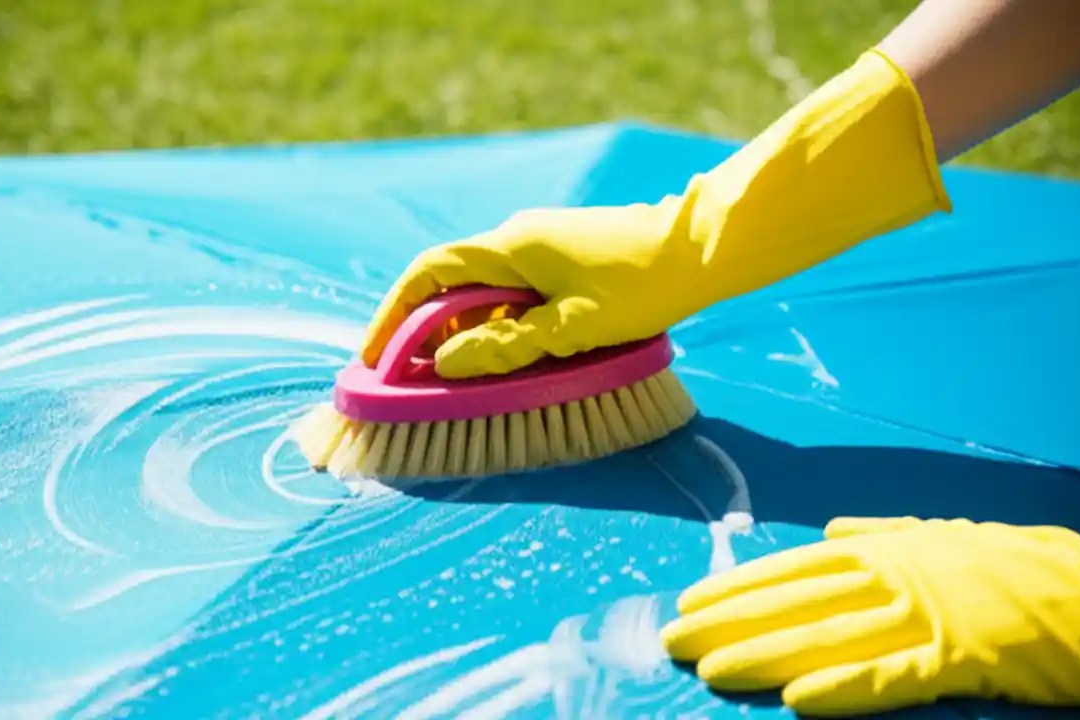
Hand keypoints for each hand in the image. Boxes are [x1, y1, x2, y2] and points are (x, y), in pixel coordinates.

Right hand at [360, 197, 716, 378]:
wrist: (704, 246)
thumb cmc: (643, 285)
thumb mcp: (572, 327)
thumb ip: (507, 346)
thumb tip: (447, 365)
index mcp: (511, 248)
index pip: (428, 275)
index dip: (394, 316)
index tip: (374, 358)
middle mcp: (518, 238)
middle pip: (452, 285)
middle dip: (426, 332)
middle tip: (412, 380)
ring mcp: (542, 245)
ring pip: (484, 291)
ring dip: (466, 331)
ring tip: (459, 380)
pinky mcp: (564, 258)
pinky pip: (514, 292)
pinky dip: (498, 324)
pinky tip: (508, 355)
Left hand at [660, 516, 1079, 716]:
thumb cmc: (1025, 567)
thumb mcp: (947, 537)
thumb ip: (885, 533)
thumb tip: (830, 528)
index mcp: (889, 546)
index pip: (795, 566)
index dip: (739, 586)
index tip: (691, 601)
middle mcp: (896, 573)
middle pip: (796, 598)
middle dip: (731, 620)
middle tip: (675, 639)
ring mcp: (929, 614)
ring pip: (829, 635)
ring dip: (764, 653)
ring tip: (711, 669)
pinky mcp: (964, 657)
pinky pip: (893, 677)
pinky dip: (844, 687)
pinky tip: (796, 700)